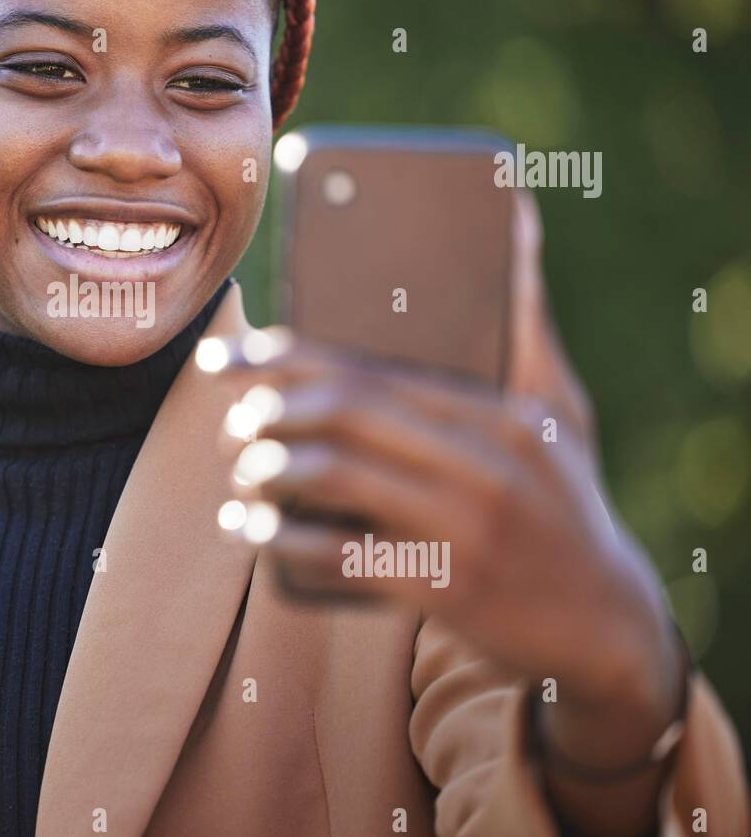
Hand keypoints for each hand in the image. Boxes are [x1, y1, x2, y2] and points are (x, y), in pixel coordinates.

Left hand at [206, 192, 679, 726]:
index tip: (231, 358)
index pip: (371, 368)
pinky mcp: (446, 588)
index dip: (285, 357)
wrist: (606, 620)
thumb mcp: (560, 411)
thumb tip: (519, 215)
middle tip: (230, 421)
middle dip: (268, 409)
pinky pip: (342, 558)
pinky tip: (250, 532)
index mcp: (497, 412)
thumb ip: (526, 324)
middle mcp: (482, 463)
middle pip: (345, 413)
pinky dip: (282, 542)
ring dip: (268, 472)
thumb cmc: (566, 499)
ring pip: (336, 478)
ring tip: (242, 475)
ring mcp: (465, 528)